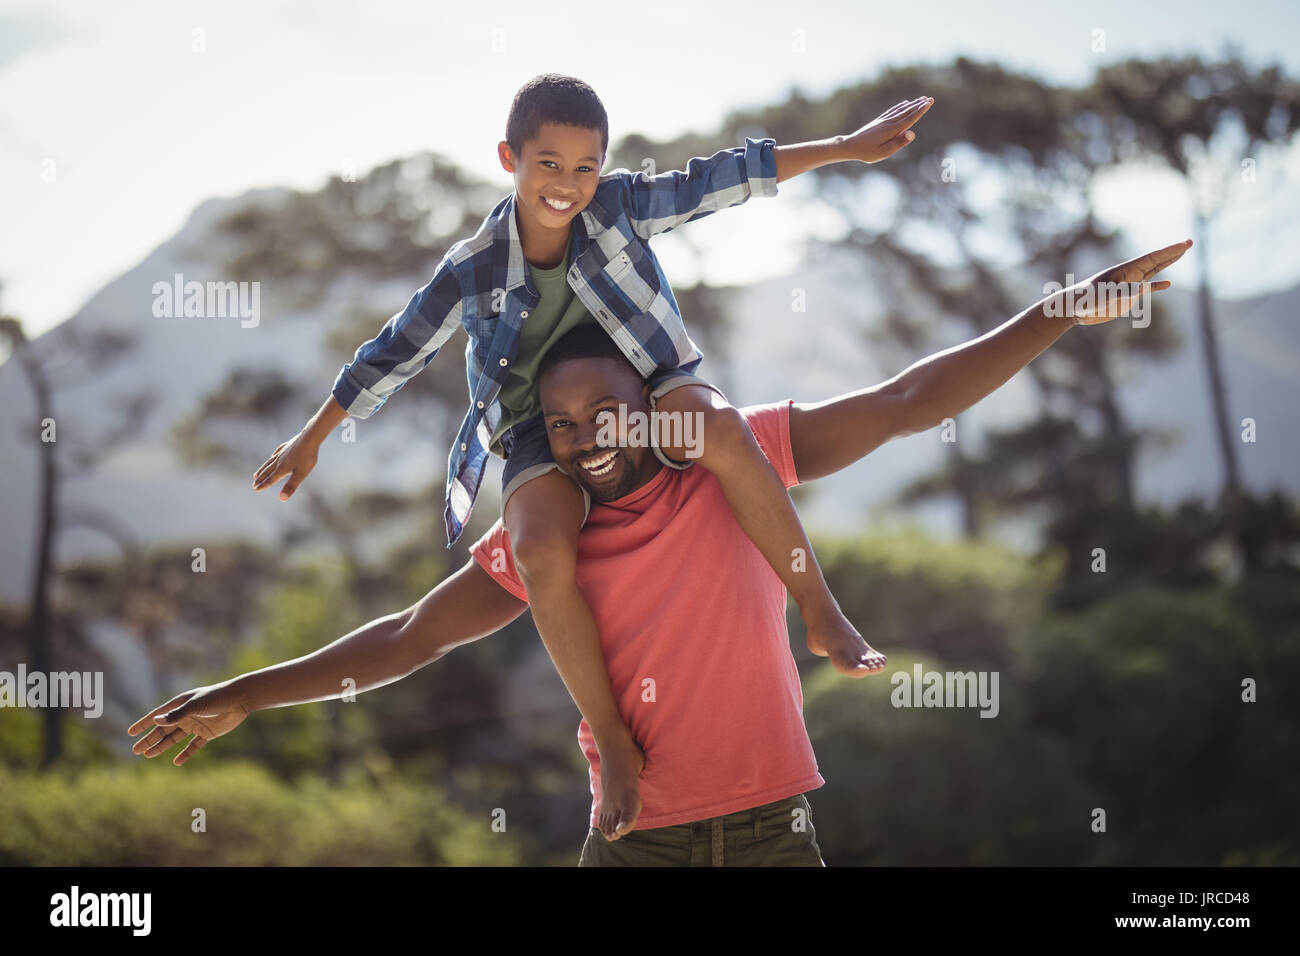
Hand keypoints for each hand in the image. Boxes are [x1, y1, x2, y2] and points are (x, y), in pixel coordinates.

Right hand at [127, 684, 250, 765]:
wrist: (241, 699)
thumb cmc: (217, 698)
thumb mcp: (195, 706)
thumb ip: (176, 715)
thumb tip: (155, 721)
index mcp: (180, 705)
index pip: (157, 716)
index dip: (143, 724)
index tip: (130, 733)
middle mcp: (186, 715)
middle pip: (163, 730)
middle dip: (149, 739)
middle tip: (135, 750)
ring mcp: (196, 725)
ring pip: (174, 738)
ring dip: (161, 746)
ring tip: (147, 755)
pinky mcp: (208, 733)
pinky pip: (193, 746)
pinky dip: (185, 754)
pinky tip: (176, 763)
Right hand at [253, 430, 318, 499]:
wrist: (309, 438)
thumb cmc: (307, 457)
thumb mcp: (301, 474)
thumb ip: (291, 486)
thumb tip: (282, 499)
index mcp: (282, 469)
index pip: (270, 479)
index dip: (263, 485)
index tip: (256, 489)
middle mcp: (279, 461)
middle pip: (267, 471)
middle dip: (260, 478)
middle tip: (254, 484)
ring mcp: (282, 453)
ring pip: (269, 463)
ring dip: (263, 469)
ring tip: (257, 473)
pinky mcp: (286, 446)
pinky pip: (276, 453)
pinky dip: (271, 458)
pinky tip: (272, 457)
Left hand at [840, 96, 933, 163]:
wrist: (849, 145)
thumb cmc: (867, 152)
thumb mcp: (884, 152)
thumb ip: (898, 143)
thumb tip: (912, 133)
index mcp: (892, 130)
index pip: (910, 119)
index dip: (920, 111)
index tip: (929, 103)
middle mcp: (889, 122)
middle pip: (907, 112)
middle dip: (919, 105)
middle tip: (930, 99)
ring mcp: (883, 120)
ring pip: (901, 110)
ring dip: (912, 104)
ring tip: (920, 99)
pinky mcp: (878, 121)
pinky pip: (892, 111)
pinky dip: (900, 106)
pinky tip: (904, 103)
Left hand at [1055, 239, 1192, 325]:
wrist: (1074, 308)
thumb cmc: (1087, 299)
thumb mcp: (1106, 295)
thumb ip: (1126, 291)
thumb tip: (1145, 287)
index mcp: (1126, 270)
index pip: (1153, 258)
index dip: (1170, 250)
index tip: (1186, 243)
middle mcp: (1130, 275)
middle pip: (1157, 260)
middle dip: (1173, 252)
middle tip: (1189, 243)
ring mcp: (1129, 286)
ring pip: (1153, 271)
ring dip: (1167, 263)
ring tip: (1181, 253)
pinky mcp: (1126, 297)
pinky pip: (1146, 289)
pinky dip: (1157, 286)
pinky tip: (1167, 284)